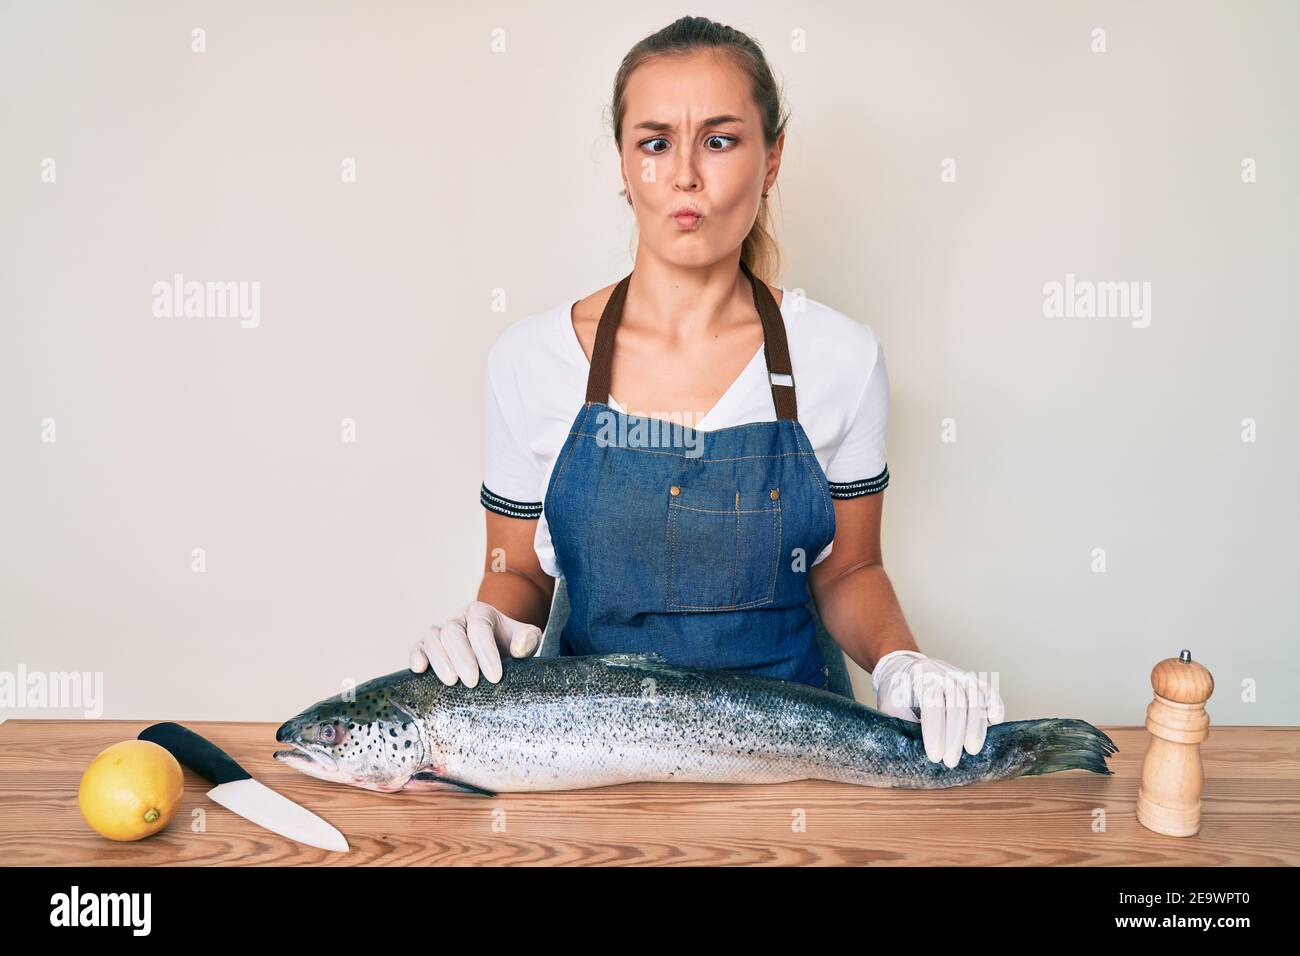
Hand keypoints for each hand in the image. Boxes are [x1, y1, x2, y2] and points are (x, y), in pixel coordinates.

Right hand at [409, 601, 541, 686]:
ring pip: (433, 637)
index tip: (495, 676)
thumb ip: (528, 639)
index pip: (480, 628)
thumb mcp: (527, 640)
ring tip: (451, 682)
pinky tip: (420, 670)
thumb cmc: (511, 645)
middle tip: (472, 682)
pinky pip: (418, 647)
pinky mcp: (428, 647)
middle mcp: (458, 619)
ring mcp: (441, 632)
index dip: (486, 652)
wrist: (498, 650)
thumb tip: (519, 646)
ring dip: (440, 660)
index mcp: (481, 613)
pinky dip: (417, 656)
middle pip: (453, 632)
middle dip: (462, 657)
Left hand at [871, 649, 1004, 767]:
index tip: (935, 757)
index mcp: (920, 677)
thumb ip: (902, 724)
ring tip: (971, 750)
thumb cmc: (897, 692)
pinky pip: (988, 690)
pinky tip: (994, 722)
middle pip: (957, 703)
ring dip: (976, 727)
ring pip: (976, 698)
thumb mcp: (890, 706)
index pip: (933, 704)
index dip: (935, 732)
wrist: (904, 667)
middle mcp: (943, 673)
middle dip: (955, 736)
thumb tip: (917, 751)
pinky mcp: (971, 681)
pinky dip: (995, 705)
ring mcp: (959, 675)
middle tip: (951, 762)